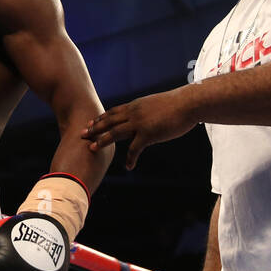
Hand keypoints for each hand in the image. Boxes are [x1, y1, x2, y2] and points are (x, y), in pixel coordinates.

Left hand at [82, 87, 198, 169]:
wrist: (189, 103)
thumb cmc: (177, 105)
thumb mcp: (156, 105)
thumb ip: (146, 111)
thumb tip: (145, 117)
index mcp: (135, 106)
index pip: (113, 112)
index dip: (100, 119)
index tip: (89, 123)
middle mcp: (134, 113)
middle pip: (109, 121)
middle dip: (94, 128)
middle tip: (81, 134)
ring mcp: (140, 123)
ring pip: (115, 133)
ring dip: (102, 141)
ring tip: (91, 149)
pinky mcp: (148, 134)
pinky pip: (135, 148)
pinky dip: (130, 158)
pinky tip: (128, 166)